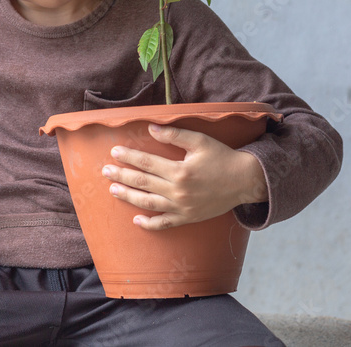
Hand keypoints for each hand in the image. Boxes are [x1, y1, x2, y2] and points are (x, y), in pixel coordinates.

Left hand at [101, 124, 267, 230]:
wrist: (244, 181)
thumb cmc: (222, 157)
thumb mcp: (200, 141)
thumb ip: (174, 134)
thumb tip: (151, 127)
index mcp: (180, 170)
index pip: (147, 162)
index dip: (129, 157)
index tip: (114, 152)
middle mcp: (178, 191)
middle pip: (143, 183)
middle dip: (121, 176)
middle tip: (105, 171)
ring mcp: (182, 207)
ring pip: (148, 203)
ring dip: (129, 197)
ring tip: (113, 190)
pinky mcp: (188, 218)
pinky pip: (165, 223)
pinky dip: (150, 224)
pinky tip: (136, 220)